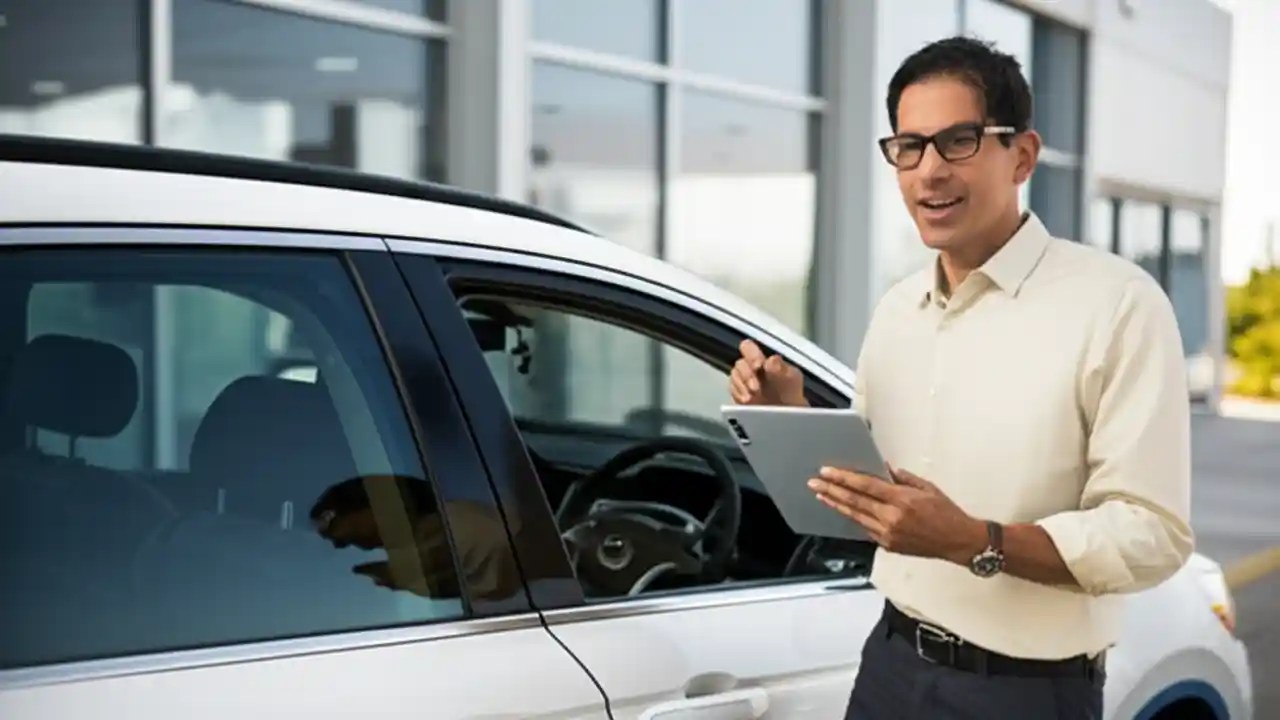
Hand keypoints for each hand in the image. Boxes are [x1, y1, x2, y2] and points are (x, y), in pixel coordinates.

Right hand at [729, 339, 806, 406]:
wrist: (789, 419)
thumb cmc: (791, 397)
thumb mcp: (792, 380)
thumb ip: (781, 369)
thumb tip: (771, 361)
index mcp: (764, 361)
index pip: (749, 348)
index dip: (751, 355)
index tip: (758, 365)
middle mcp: (751, 370)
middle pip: (740, 364)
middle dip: (747, 375)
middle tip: (756, 387)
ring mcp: (743, 383)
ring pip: (734, 377)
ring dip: (742, 387)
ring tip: (752, 397)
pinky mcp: (738, 396)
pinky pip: (732, 392)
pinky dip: (739, 396)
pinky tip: (747, 402)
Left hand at [807, 466, 986, 564]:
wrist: (958, 541)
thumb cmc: (946, 512)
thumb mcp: (926, 487)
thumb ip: (902, 478)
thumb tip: (883, 469)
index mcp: (901, 500)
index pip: (865, 486)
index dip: (843, 478)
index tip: (827, 472)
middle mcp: (891, 518)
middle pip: (854, 502)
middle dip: (831, 491)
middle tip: (814, 483)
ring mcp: (888, 534)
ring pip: (856, 517)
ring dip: (837, 505)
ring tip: (822, 496)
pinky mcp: (888, 545)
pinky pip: (866, 529)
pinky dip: (854, 518)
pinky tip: (843, 511)